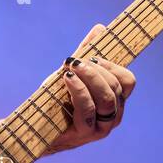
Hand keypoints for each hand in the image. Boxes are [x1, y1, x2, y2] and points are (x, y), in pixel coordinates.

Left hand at [45, 23, 136, 153]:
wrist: (34, 128)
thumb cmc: (56, 101)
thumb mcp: (72, 74)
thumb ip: (85, 53)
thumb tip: (100, 28)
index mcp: (114, 101)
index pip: (128, 81)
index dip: (112, 64)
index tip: (91, 56)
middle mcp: (113, 115)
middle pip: (117, 87)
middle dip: (96, 69)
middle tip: (75, 61)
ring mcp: (101, 127)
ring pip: (107, 98)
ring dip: (89, 78)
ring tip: (71, 69)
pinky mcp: (86, 133)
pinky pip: (89, 109)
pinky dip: (78, 90)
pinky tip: (67, 79)